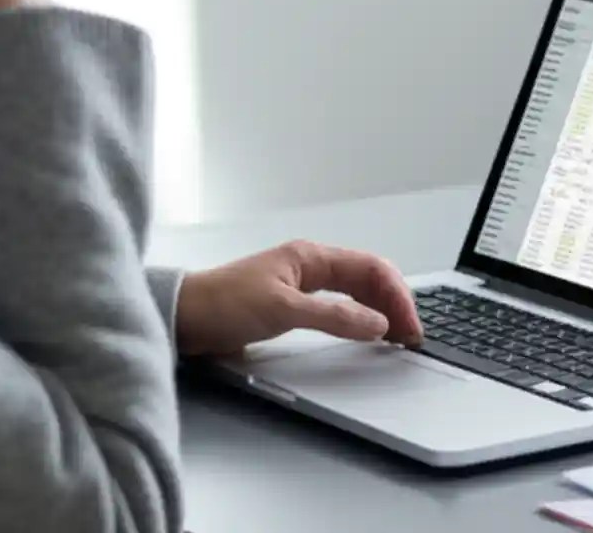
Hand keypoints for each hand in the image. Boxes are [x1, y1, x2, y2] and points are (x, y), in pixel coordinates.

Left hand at [174, 241, 424, 355]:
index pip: (371, 268)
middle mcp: (310, 266)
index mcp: (311, 257)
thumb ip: (333, 316)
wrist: (181, 316)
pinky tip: (366, 333)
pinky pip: (339, 306)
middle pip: (368, 278)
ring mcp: (302, 285)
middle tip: (410, 336)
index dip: (397, 296)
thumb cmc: (222, 304)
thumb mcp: (282, 310)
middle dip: (394, 303)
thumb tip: (377, 323)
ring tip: (396, 335)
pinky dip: (360, 318)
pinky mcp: (292, 305)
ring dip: (380, 310)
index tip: (410, 326)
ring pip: (356, 292)